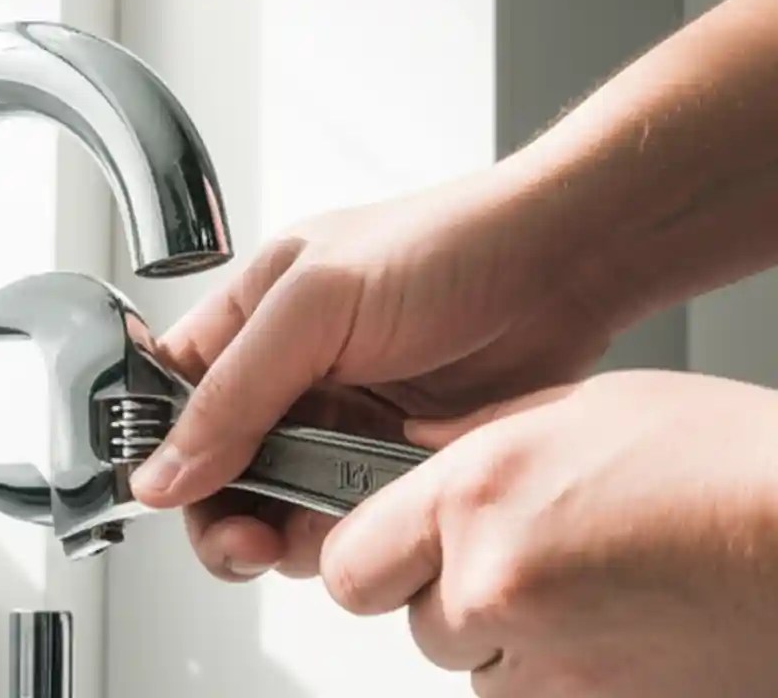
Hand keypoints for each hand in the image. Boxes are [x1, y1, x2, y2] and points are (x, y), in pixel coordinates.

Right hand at [130, 165, 620, 579]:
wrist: (561, 270)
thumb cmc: (446, 246)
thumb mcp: (316, 303)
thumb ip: (235, 391)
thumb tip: (163, 473)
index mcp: (247, 321)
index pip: (169, 401)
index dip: (161, 454)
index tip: (173, 498)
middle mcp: (283, 377)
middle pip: (214, 471)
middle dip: (220, 516)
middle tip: (244, 543)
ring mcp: (334, 423)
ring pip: (274, 508)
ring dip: (281, 534)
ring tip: (306, 531)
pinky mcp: (383, 462)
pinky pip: (340, 520)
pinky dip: (343, 536)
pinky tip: (359, 523)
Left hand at [323, 370, 777, 696]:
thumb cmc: (730, 465)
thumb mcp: (587, 408)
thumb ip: (477, 436)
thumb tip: (415, 445)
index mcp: (477, 497)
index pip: (350, 564)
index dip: (372, 561)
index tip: (393, 555)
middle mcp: (495, 586)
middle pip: (417, 625)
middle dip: (454, 601)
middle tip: (527, 565)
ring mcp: (548, 668)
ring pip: (478, 675)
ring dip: (513, 646)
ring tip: (593, 594)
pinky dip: (565, 682)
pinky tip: (621, 631)